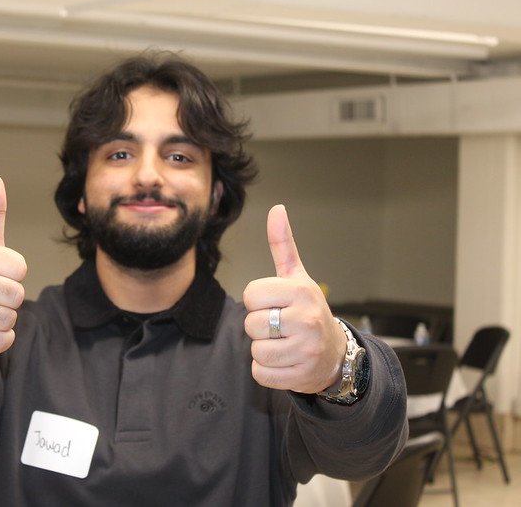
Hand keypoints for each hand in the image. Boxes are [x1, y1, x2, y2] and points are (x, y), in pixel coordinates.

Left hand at [243, 205, 345, 393]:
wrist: (336, 353)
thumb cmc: (308, 310)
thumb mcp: (297, 277)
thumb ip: (282, 245)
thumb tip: (276, 208)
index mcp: (301, 291)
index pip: (251, 295)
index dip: (257, 301)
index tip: (274, 304)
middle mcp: (307, 319)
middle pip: (250, 324)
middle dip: (259, 327)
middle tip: (280, 326)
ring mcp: (306, 349)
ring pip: (255, 351)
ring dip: (263, 350)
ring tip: (283, 343)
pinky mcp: (301, 376)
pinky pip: (260, 374)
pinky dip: (266, 371)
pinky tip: (284, 361)